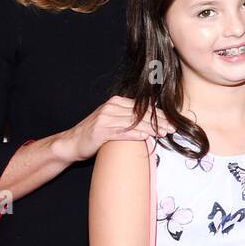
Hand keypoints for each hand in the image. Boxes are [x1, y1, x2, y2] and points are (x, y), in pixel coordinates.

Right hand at [59, 95, 173, 161]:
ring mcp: (105, 118)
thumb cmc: (95, 134)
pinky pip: (121, 132)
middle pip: (140, 114)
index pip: (142, 108)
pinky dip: (135, 135)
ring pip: (134, 123)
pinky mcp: (101, 131)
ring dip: (151, 128)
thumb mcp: (113, 121)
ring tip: (164, 133)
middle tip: (173, 128)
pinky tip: (146, 137)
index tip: (173, 121)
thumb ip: (129, 118)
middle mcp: (111, 107)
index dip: (159, 115)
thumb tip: (151, 122)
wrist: (72, 143)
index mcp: (116, 102)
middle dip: (159, 121)